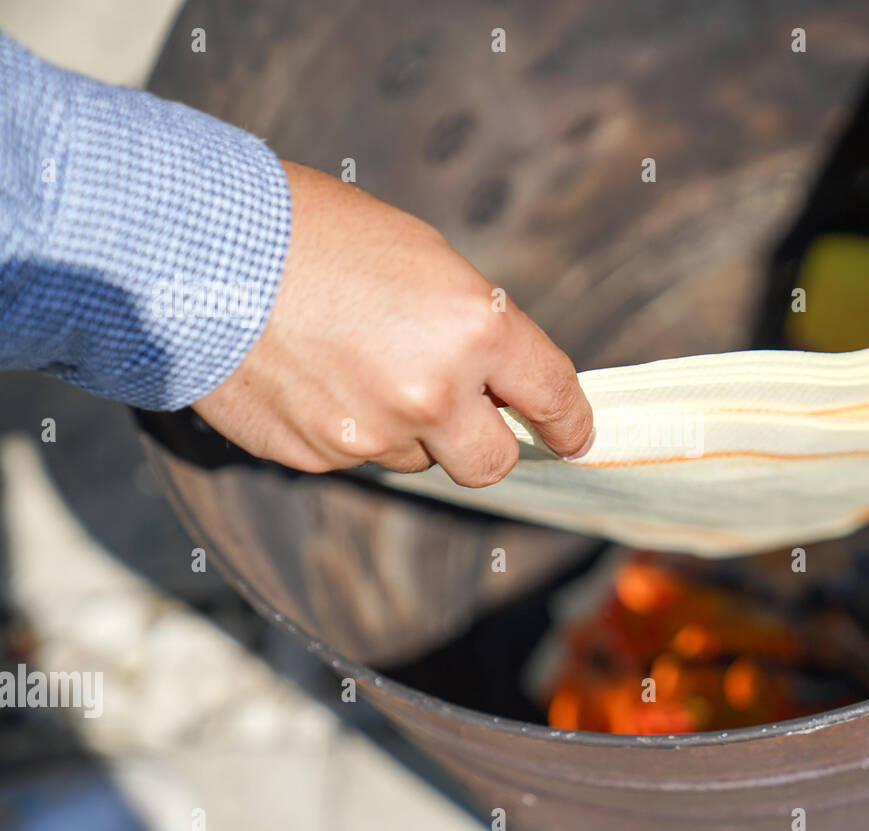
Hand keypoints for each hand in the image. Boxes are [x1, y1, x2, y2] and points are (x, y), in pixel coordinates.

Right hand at [192, 161, 593, 485]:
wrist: (197, 249)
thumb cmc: (315, 232)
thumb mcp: (425, 259)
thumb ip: (474, 330)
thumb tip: (500, 385)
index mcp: (474, 327)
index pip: (552, 396)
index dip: (571, 423)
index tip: (575, 437)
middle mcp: (433, 392)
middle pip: (492, 463)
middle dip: (486, 441)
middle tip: (467, 411)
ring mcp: (371, 433)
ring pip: (418, 458)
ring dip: (408, 426)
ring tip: (355, 360)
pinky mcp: (317, 456)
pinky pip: (357, 457)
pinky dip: (349, 428)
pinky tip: (315, 377)